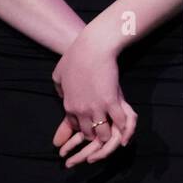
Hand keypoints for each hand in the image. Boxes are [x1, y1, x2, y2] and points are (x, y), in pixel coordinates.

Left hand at [51, 26, 136, 166]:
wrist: (93, 47)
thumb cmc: (76, 56)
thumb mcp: (59, 73)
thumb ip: (59, 88)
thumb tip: (62, 95)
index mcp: (68, 105)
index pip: (76, 126)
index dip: (84, 127)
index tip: (91, 123)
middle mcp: (81, 111)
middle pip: (89, 134)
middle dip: (96, 135)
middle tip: (104, 130)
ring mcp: (96, 107)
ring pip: (103, 133)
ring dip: (109, 133)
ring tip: (114, 130)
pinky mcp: (111, 101)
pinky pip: (118, 121)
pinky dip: (122, 126)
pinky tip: (124, 124)